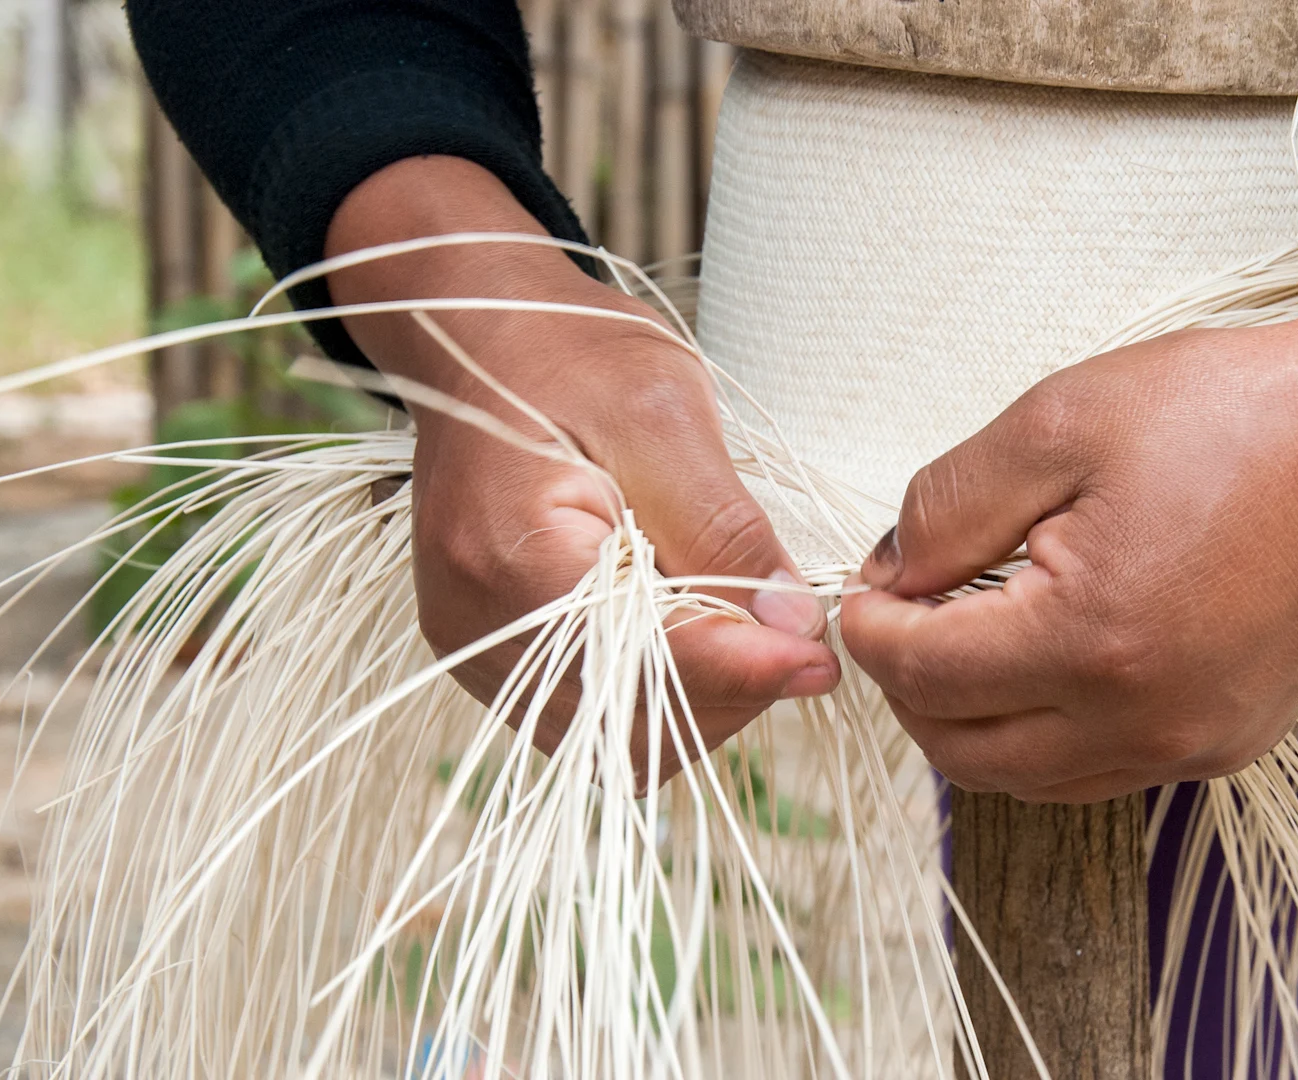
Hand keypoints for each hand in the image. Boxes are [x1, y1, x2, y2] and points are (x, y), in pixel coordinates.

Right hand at [328, 156, 838, 781]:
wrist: (481, 336)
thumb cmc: (571, 356)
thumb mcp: (665, 414)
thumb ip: (724, 529)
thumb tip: (791, 626)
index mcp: (510, 555)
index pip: (641, 661)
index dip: (743, 669)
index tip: (821, 659)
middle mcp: (477, 624)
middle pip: (628, 722)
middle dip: (728, 689)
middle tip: (796, 632)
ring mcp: (476, 648)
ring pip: (613, 739)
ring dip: (699, 700)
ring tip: (745, 623)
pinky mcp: (492, 655)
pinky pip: (590, 716)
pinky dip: (658, 693)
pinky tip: (695, 630)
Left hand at [840, 256, 1297, 801]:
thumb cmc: (1239, 414)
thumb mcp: (1062, 420)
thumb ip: (950, 506)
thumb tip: (891, 570)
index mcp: (1095, 639)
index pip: (927, 675)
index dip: (871, 630)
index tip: (862, 589)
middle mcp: (1148, 718)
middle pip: (965, 751)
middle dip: (909, 688)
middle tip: (901, 614)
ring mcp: (1195, 742)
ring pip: (1029, 777)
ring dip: (974, 719)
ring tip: (968, 631)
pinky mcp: (1230, 742)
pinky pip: (1100, 768)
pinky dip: (1046, 730)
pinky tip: (1045, 656)